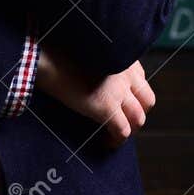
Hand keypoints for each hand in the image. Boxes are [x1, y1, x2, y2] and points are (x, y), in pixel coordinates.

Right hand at [35, 49, 154, 147]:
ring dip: (129, 130)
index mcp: (123, 58)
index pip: (141, 82)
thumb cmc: (58, 51)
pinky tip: (105, 143)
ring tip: (113, 135)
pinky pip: (122, 131)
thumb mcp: (90, 52)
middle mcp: (127, 73)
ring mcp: (118, 91)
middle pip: (147, 101)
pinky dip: (116, 141)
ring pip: (139, 119)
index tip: (120, 105)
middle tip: (121, 122)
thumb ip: (103, 65)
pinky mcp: (106, 106)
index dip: (133, 97)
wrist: (46, 56)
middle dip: (137, 114)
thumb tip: (97, 82)